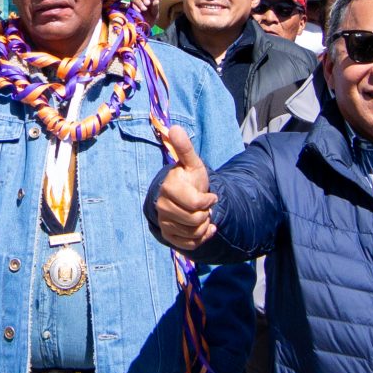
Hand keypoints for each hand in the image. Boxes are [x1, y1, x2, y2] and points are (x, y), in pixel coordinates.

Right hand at [152, 123, 216, 250]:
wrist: (182, 196)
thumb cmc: (189, 178)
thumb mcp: (192, 163)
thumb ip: (185, 148)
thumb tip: (175, 128)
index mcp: (168, 188)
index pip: (196, 204)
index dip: (208, 201)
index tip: (210, 196)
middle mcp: (162, 206)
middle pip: (196, 220)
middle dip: (205, 214)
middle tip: (203, 206)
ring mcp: (163, 222)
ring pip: (194, 233)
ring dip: (204, 225)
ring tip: (202, 215)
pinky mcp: (167, 235)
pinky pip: (189, 244)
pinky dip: (201, 238)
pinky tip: (204, 229)